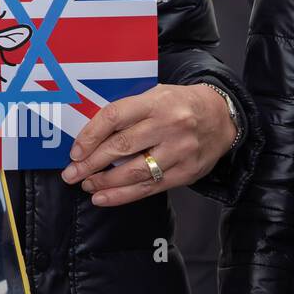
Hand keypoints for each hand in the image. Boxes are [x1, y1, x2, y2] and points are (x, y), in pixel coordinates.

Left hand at [60, 84, 237, 206]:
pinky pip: (150, 188)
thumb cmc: (177, 105)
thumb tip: (90, 136)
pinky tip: (104, 197)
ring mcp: (179, 151)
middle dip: (91, 163)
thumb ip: (126, 112)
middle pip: (121, 147)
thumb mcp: (153, 96)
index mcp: (155, 102)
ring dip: (105, 182)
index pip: (114, 117)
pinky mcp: (187, 172)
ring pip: (135, 172)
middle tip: (71, 173)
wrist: (222, 117)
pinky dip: (124, 195)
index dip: (90, 136)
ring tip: (87, 185)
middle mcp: (168, 126)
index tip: (75, 151)